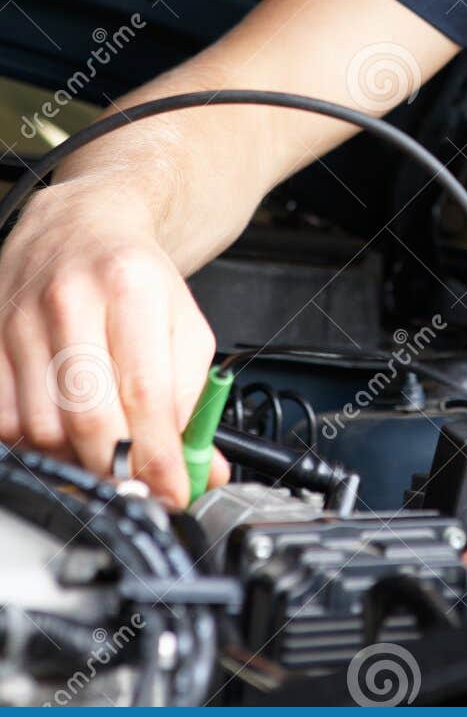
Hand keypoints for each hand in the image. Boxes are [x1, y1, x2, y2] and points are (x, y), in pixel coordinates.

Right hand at [0, 179, 229, 504]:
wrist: (80, 224)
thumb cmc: (134, 275)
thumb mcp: (184, 322)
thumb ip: (195, 398)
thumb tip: (197, 467)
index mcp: (130, 286)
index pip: (145, 393)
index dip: (159, 457)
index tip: (173, 491)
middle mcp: (69, 299)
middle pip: (88, 417)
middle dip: (117, 469)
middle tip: (137, 486)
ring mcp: (20, 319)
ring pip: (43, 427)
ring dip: (77, 458)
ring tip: (103, 451)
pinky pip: (6, 420)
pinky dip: (36, 442)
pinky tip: (62, 430)